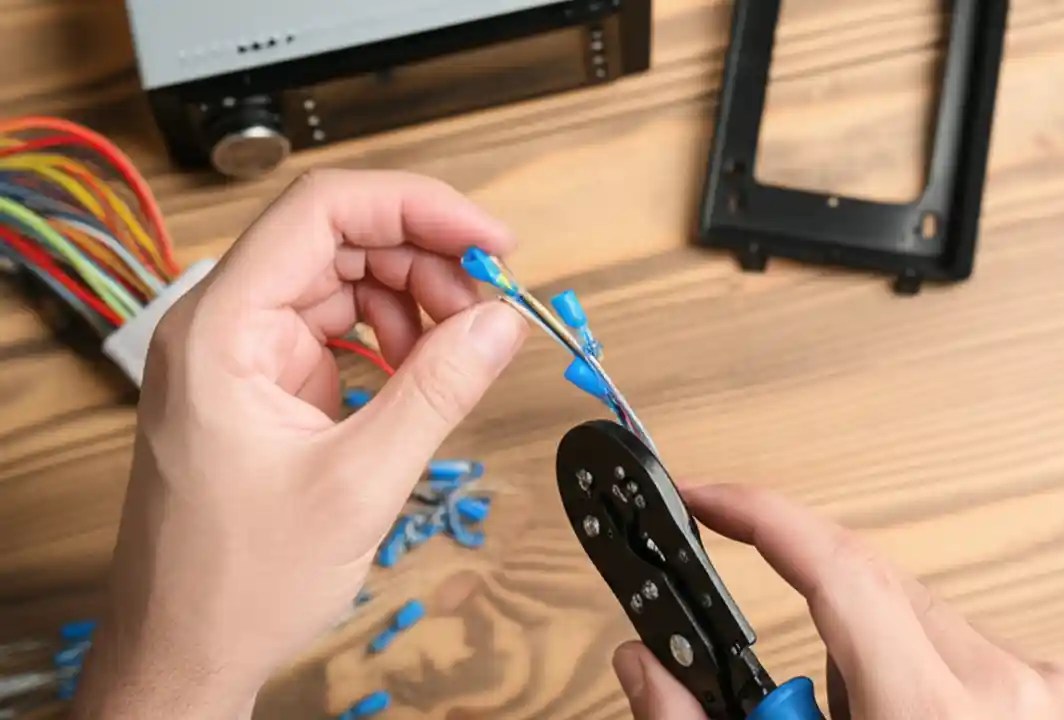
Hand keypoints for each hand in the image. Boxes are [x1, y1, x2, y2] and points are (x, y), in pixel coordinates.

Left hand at [73, 170, 526, 718]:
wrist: (186, 653)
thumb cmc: (239, 581)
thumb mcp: (358, 483)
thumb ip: (436, 392)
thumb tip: (499, 324)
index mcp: (222, 328)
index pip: (321, 210)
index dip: (416, 207)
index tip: (489, 240)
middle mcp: (225, 325)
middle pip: (338, 239)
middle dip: (424, 259)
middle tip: (488, 307)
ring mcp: (244, 354)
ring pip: (343, 281)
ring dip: (412, 301)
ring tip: (458, 351)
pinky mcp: (265, 384)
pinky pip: (338, 329)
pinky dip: (391, 339)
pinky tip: (421, 375)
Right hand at [612, 485, 1063, 719]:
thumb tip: (644, 664)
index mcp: (932, 718)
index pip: (837, 570)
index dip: (762, 517)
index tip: (708, 497)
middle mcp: (1009, 690)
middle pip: (877, 592)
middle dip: (819, 620)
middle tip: (797, 708)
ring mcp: (1054, 693)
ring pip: (926, 621)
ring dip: (879, 655)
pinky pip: (976, 652)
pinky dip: (930, 675)